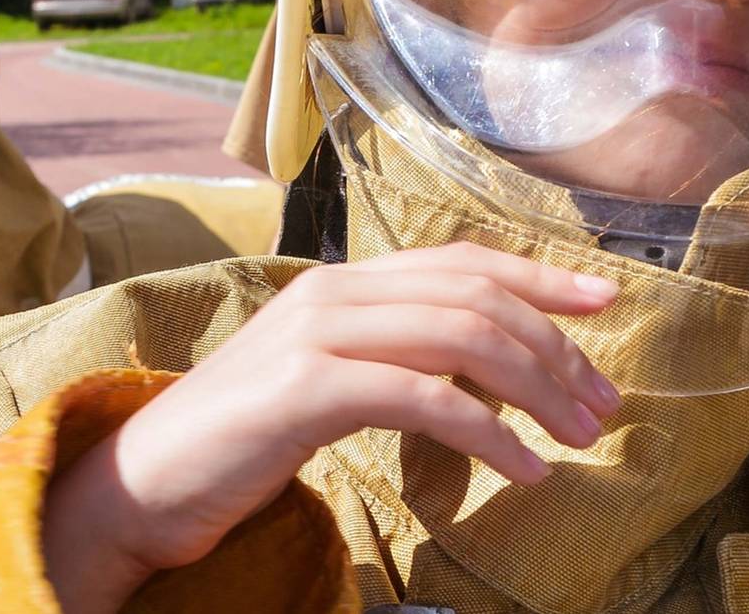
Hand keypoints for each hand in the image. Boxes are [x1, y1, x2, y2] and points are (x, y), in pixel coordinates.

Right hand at [41, 243, 621, 613]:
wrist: (141, 485)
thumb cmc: (242, 443)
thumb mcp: (333, 385)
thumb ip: (399, 362)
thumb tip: (494, 375)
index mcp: (344, 283)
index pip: (463, 263)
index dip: (541, 279)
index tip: (607, 303)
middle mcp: (334, 292)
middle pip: (477, 298)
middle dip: (555, 348)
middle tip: (602, 404)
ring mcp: (316, 335)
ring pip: (462, 339)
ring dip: (537, 390)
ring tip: (578, 438)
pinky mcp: (305, 389)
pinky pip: (424, 399)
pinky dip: (488, 434)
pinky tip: (522, 469)